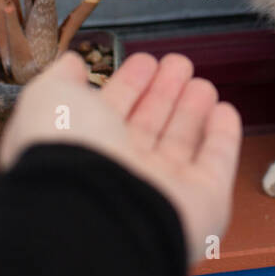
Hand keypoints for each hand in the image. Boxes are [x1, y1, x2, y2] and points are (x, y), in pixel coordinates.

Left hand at [0, 51, 241, 262]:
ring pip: (182, 142)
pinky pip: (217, 164)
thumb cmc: (66, 156)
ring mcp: (162, 187)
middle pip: (150, 126)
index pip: (113, 112)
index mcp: (85, 148)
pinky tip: (224, 112)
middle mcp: (122, 172)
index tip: (145, 62)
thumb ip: (60, 79)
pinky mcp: (201, 201)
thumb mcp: (50, 99)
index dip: (130, 85)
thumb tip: (71, 65)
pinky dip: (224, 137)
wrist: (93, 213)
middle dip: (165, 93)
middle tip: (179, 65)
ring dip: (193, 111)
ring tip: (202, 84)